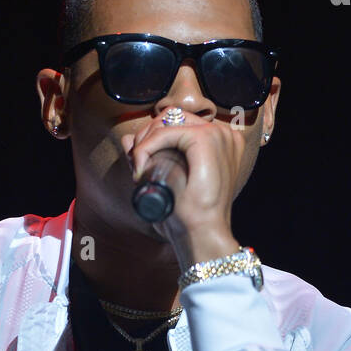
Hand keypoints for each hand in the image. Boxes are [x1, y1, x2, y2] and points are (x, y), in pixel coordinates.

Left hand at [122, 111, 244, 266]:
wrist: (201, 234)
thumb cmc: (186, 216)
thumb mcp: (164, 180)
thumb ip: (148, 157)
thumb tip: (127, 139)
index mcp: (220, 142)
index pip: (178, 121)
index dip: (152, 138)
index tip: (140, 165)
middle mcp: (222, 134)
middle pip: (170, 116)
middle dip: (145, 137)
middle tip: (136, 167)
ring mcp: (217, 135)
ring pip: (166, 121)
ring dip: (144, 143)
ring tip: (140, 171)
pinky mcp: (207, 139)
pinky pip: (165, 131)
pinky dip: (147, 148)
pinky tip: (142, 170)